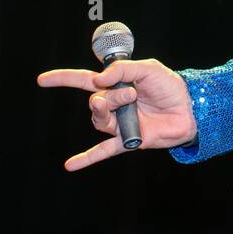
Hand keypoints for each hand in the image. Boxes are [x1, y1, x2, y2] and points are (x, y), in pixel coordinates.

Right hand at [37, 58, 197, 170]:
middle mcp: (114, 105)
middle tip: (132, 92)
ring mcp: (119, 124)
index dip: (63, 79)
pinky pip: (103, 151)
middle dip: (110, 96)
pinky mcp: (128, 140)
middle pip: (94, 102)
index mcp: (116, 85)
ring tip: (132, 101)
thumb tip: (99, 80)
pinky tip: (70, 165)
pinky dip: (86, 158)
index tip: (43, 79)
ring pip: (100, 121)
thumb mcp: (149, 68)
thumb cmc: (170, 87)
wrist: (190, 108)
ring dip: (112, 110)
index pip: (83, 81)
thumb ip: (124, 69)